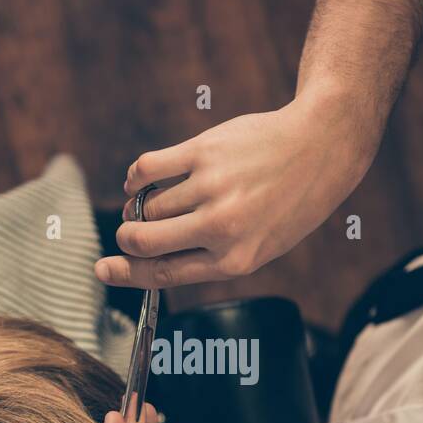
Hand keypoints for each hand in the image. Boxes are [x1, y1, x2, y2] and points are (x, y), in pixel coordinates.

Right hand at [98, 87, 376, 288]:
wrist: (320, 148)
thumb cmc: (288, 203)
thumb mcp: (260, 246)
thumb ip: (208, 257)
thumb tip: (146, 259)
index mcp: (235, 260)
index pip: (163, 274)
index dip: (125, 274)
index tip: (102, 270)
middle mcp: (221, 227)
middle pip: (143, 241)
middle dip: (126, 240)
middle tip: (128, 233)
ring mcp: (211, 188)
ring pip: (147, 206)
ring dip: (138, 207)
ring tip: (149, 203)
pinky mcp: (203, 152)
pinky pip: (147, 169)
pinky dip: (135, 178)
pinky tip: (140, 181)